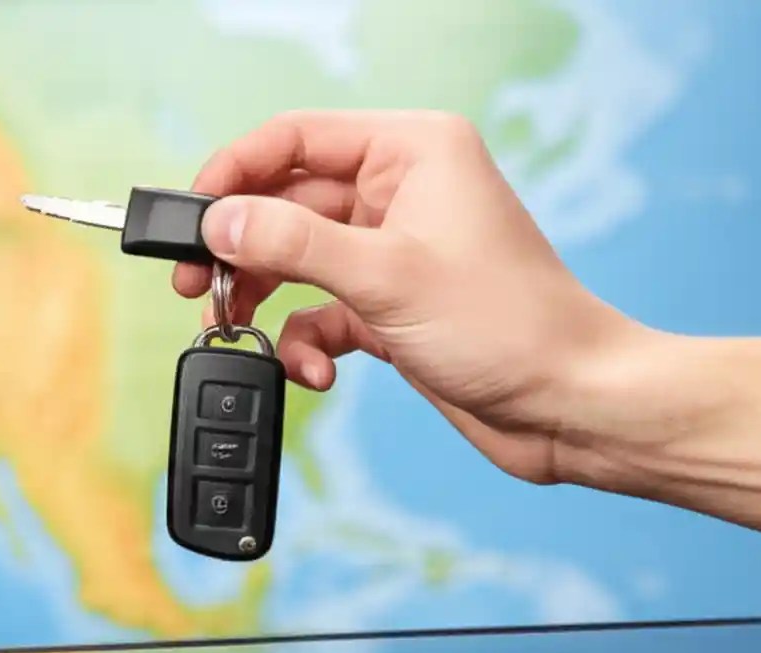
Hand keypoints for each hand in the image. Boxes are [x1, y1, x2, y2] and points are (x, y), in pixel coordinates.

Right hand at [172, 110, 650, 484]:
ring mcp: (394, 251)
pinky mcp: (391, 305)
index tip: (190, 216)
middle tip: (198, 283)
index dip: (234, 172)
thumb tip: (219, 222)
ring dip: (265, 297)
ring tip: (235, 326)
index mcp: (412, 151)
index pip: (296, 137)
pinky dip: (306, 340)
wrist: (570, 406)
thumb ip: (292, 244)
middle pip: (287, 201)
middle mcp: (401, 192)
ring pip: (298, 259)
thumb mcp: (386, 277)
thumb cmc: (512, 326)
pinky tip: (315, 369)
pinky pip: (323, 311)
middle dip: (242, 246)